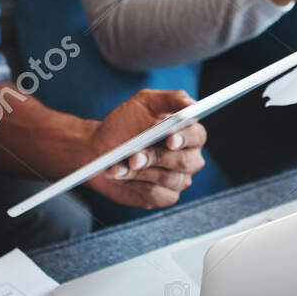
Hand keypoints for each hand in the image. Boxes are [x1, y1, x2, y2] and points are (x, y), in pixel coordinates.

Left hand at [84, 89, 207, 209]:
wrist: (99, 148)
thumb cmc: (124, 123)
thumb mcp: (144, 102)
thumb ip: (171, 99)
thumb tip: (192, 105)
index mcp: (187, 132)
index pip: (197, 136)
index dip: (185, 138)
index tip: (169, 139)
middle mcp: (188, 157)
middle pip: (186, 161)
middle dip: (156, 157)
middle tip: (133, 156)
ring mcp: (179, 179)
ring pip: (169, 179)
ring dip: (140, 172)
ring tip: (119, 166)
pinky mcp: (165, 196)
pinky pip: (159, 195)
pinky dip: (137, 186)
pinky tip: (123, 177)